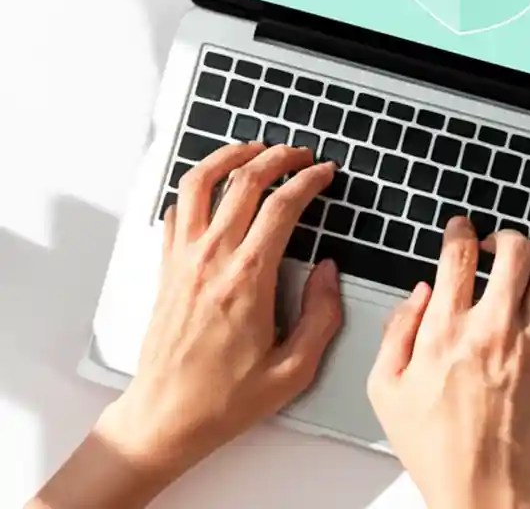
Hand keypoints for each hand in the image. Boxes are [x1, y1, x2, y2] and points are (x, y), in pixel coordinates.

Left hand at [31, 143, 343, 507]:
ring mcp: (183, 260)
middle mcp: (212, 260)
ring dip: (229, 156)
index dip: (309, 180)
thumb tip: (328, 274)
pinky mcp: (166, 269)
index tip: (324, 172)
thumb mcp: (295, 370)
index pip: (282, 206)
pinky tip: (212, 188)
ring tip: (252, 148)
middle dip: (277, 157)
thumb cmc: (225, 398)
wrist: (166, 416)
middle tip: (299, 153)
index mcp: (248, 280)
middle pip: (244, 182)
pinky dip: (195, 188)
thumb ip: (321, 316)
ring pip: (200, 183)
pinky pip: (176, 211)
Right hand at [367, 219, 529, 508]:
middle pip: (513, 251)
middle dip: (504, 236)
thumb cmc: (434, 446)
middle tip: (496, 245)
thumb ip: (397, 332)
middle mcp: (493, 330)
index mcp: (445, 332)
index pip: (458, 256)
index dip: (460, 231)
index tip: (460, 230)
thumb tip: (419, 293)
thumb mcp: (385, 390)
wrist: (480, 487)